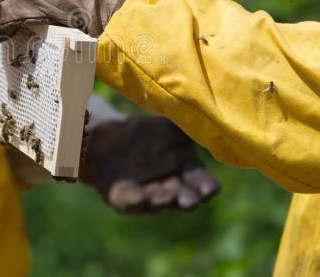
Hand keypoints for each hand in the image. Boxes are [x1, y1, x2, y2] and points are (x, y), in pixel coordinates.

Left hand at [81, 116, 219, 212]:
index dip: (208, 187)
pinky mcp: (125, 199)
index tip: (208, 189)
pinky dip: (136, 199)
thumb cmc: (149, 135)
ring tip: (161, 195)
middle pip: (186, 199)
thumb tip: (199, 118)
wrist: (111, 142)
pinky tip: (139, 196)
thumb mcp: (170, 127)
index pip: (205, 184)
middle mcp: (173, 189)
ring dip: (162, 198)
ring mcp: (149, 195)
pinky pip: (132, 200)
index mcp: (189, 171)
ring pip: (160, 201)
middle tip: (187, 199)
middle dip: (188, 199)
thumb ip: (185, 126)